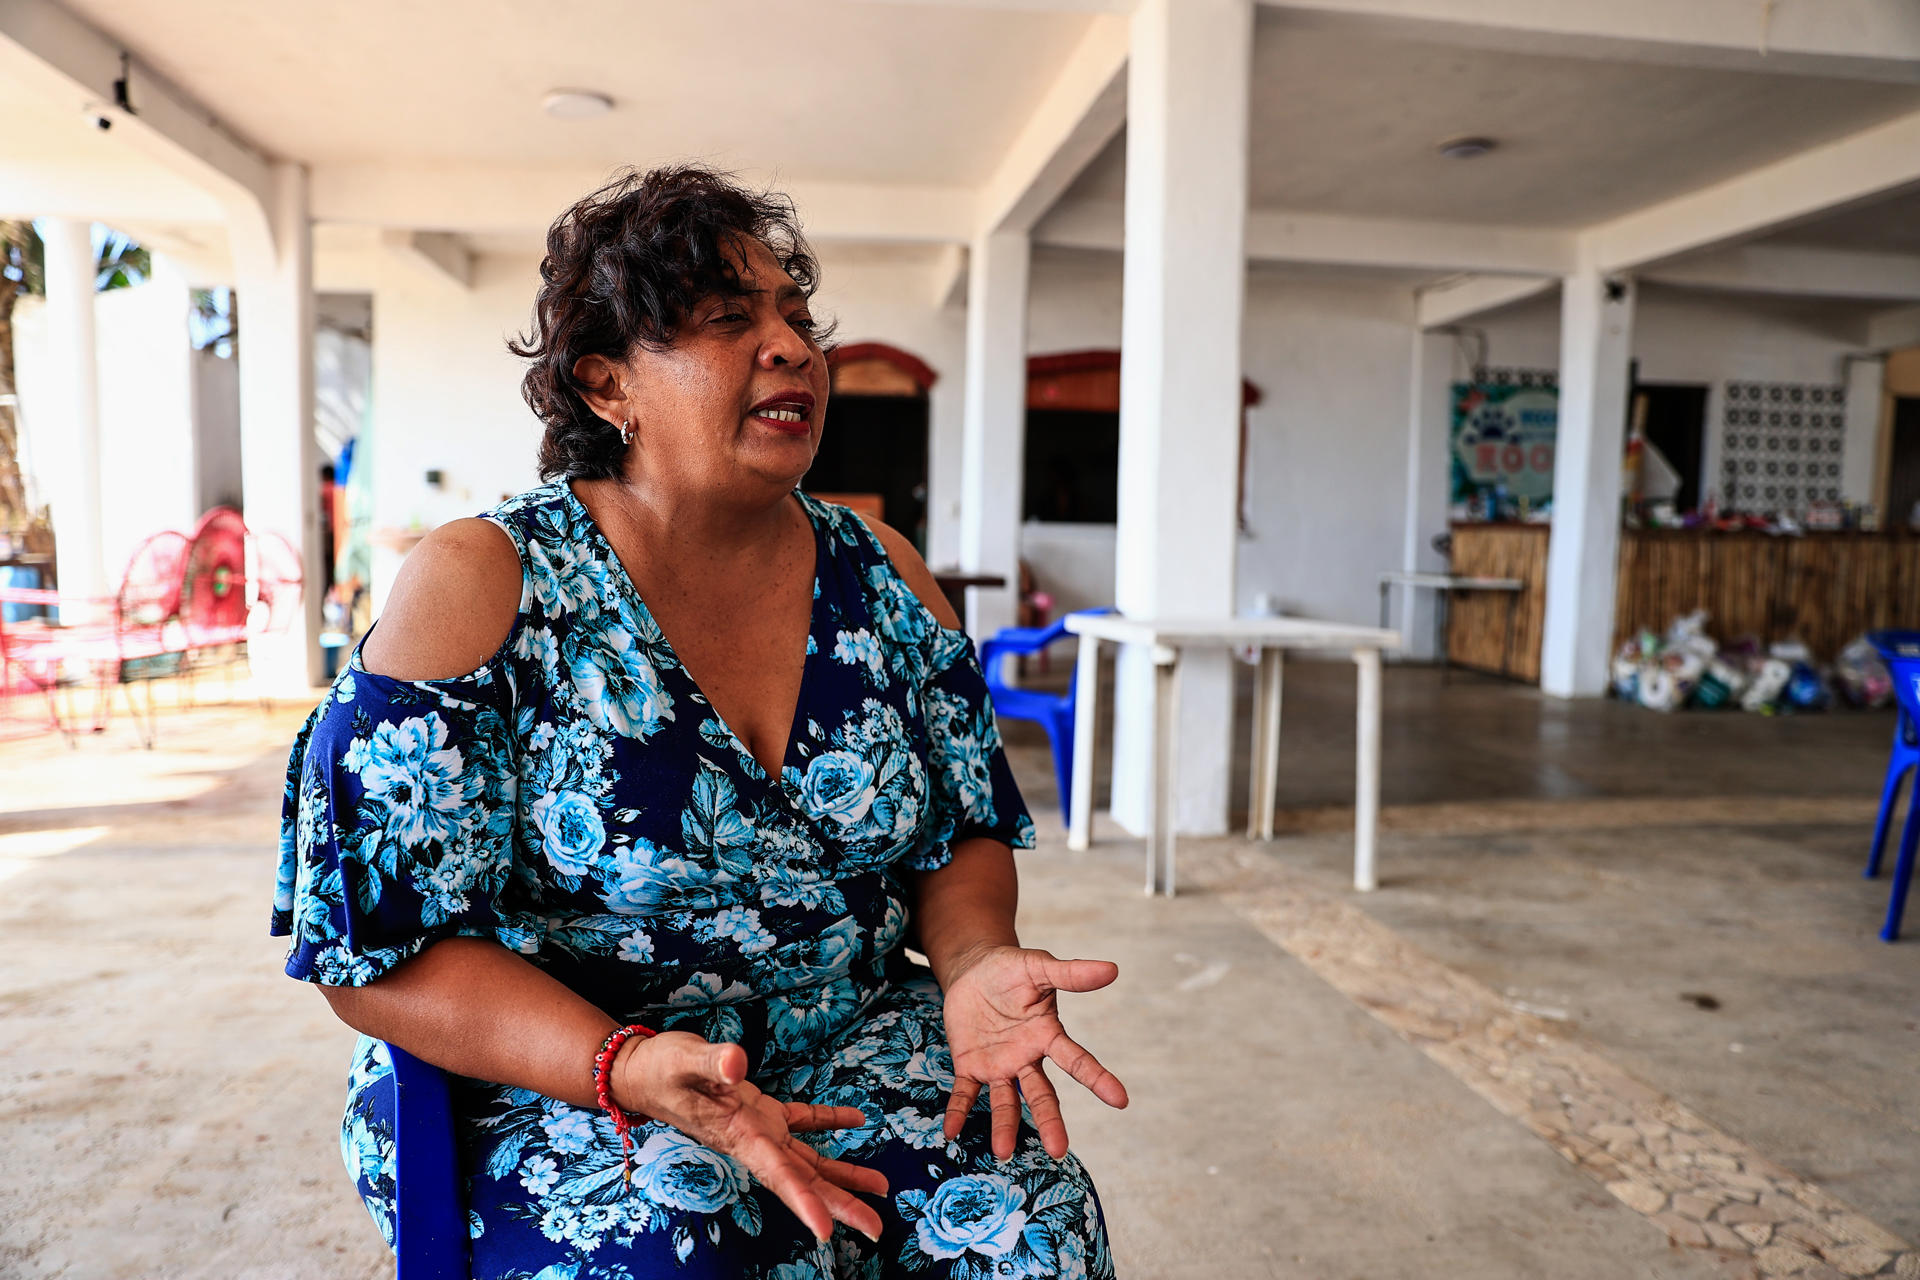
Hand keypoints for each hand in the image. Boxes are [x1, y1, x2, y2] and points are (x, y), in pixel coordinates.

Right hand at [613, 1031, 887, 1241]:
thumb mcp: (682, 1059)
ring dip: (843, 1173)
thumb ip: (712, 1062)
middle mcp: (753, 1141)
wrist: (641, 1071)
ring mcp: (758, 1128)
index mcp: (739, 1135)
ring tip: (881, 1186)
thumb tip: (736, 1064)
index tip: (827, 1230)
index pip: (777, 1174)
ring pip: (808, 1159)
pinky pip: (801, 1121)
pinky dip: (829, 1121)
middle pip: (803, 1180)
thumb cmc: (660, 1067)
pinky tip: (856, 1120)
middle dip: (839, 1204)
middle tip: (876, 1229)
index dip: (803, 1202)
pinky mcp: (759, 1110)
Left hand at [939, 946, 1128, 1159]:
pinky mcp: (970, 1066)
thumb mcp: (1039, 966)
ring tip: (1003, 1152)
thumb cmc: (1012, 969)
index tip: (1121, 1100)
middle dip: (1049, 1121)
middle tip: (1058, 1151)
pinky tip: (951, 1131)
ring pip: (1006, 1101)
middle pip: (1041, 1094)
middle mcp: (1027, 1058)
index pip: (1077, 1060)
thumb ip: (1070, 973)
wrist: (974, 970)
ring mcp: (999, 1066)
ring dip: (1005, 1126)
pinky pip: (964, 1093)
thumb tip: (1112, 969)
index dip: (1098, 1078)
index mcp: (1047, 1035)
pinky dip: (958, 1111)